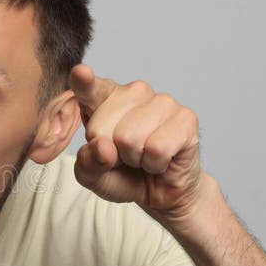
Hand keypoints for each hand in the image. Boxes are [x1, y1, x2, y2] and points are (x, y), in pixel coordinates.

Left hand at [68, 64, 202, 220]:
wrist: (161, 193)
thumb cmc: (123, 175)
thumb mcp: (92, 176)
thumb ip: (87, 163)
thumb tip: (103, 147)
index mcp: (103, 98)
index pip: (89, 88)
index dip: (84, 82)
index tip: (80, 72)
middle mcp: (133, 92)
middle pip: (102, 129)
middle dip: (110, 154)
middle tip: (124, 156)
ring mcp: (161, 101)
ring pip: (129, 139)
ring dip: (134, 159)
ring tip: (143, 156)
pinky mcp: (185, 118)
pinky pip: (157, 149)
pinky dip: (155, 163)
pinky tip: (161, 159)